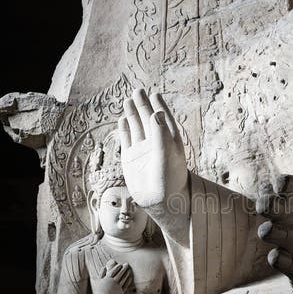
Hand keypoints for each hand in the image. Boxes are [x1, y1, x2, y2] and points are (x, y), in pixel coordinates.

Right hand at [91, 260, 132, 293]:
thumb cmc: (99, 291)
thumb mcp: (98, 281)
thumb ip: (101, 273)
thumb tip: (104, 267)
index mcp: (108, 279)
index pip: (114, 270)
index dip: (118, 267)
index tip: (120, 264)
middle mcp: (114, 282)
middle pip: (120, 273)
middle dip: (124, 268)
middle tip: (127, 264)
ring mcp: (118, 287)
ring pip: (124, 278)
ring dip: (127, 273)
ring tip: (129, 270)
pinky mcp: (121, 292)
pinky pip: (126, 285)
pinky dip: (128, 280)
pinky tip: (130, 277)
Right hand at [118, 89, 187, 208]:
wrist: (160, 202)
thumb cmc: (169, 180)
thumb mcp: (167, 155)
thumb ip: (161, 134)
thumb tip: (156, 113)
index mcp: (170, 140)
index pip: (164, 119)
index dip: (159, 106)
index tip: (155, 94)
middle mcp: (156, 143)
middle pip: (148, 119)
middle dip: (144, 105)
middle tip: (138, 91)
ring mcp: (142, 150)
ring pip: (137, 127)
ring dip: (133, 114)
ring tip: (129, 100)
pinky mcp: (130, 159)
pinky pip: (127, 140)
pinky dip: (124, 129)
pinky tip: (122, 118)